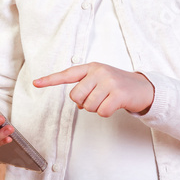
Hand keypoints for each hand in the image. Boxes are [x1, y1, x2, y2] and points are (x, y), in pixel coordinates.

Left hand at [33, 63, 154, 116]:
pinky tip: (114, 105)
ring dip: (97, 108)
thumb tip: (77, 102)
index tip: (36, 83)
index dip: (51, 80)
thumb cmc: (118, 85)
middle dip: (84, 103)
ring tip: (107, 100)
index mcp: (91, 67)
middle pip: (76, 96)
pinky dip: (106, 112)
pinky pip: (102, 111)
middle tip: (97, 99)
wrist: (143, 88)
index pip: (68, 74)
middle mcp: (99, 72)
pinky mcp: (118, 94)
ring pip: (89, 106)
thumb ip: (86, 85)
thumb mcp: (101, 78)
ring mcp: (109, 82)